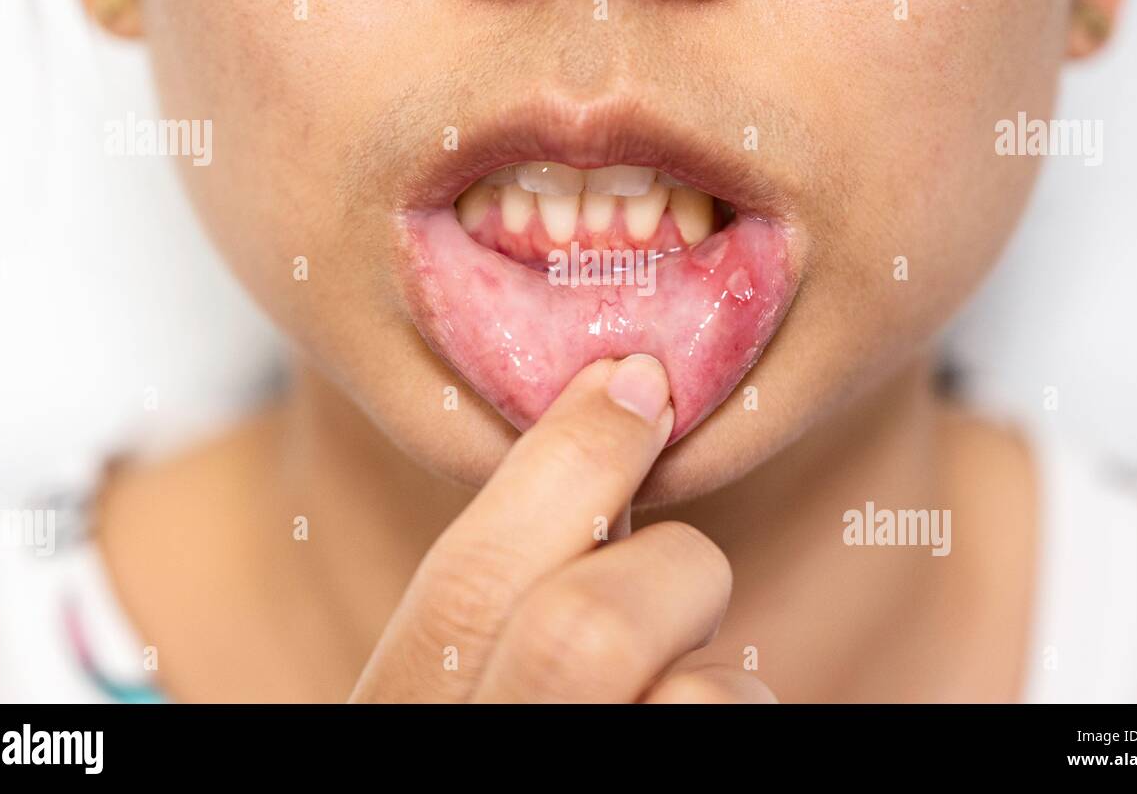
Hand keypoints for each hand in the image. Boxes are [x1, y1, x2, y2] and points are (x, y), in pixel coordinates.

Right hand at [349, 355, 775, 702]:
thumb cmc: (507, 724)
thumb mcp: (456, 688)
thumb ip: (496, 604)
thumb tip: (610, 422)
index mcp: (396, 723)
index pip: (467, 584)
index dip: (563, 460)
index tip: (635, 382)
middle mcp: (477, 765)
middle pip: (585, 631)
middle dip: (664, 572)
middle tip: (678, 578)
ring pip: (700, 698)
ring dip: (711, 672)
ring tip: (668, 695)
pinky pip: (740, 728)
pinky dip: (740, 712)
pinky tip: (692, 730)